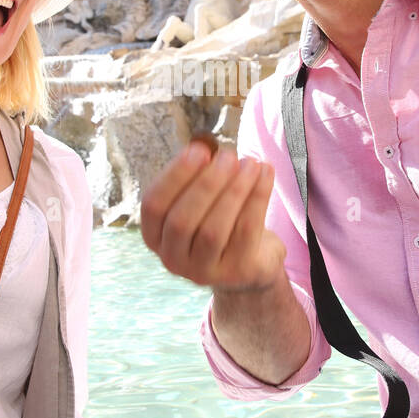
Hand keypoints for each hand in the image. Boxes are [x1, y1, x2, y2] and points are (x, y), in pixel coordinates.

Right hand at [141, 140, 285, 293]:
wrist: (249, 262)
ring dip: (234, 191)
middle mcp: (172, 258)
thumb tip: (205, 145)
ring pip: (213, 230)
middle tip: (228, 156)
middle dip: (206, 184)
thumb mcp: (202, 199)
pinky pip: (245, 232)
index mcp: (155, 235)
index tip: (199, 149)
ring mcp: (202, 271)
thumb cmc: (218, 219)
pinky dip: (257, 198)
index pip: (153, 205)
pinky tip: (265, 174)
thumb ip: (198, 175)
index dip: (175, 176)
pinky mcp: (235, 272)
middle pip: (182, 220)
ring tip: (250, 163)